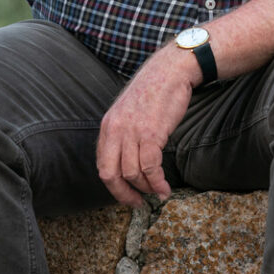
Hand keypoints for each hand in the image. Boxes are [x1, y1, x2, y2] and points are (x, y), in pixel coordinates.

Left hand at [96, 49, 197, 206]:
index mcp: (107, 126)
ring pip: (132, 174)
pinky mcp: (151, 133)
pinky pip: (150, 167)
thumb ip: (124, 133)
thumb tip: (128, 159)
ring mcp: (132, 132)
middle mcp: (115, 130)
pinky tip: (165, 188)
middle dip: (124, 195)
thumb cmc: (154, 91)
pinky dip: (157, 182)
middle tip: (139, 203)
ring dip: (146, 189)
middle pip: (111, 175)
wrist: (171, 70)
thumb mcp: (129, 111)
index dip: (114, 187)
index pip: (102, 166)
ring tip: (159, 193)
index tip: (127, 195)